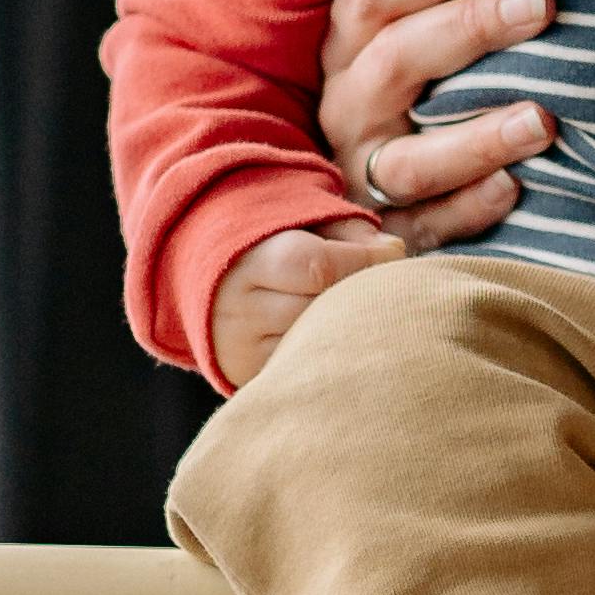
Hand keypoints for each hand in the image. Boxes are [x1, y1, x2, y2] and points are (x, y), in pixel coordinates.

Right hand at [212, 218, 396, 383]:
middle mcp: (238, 308)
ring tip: (365, 309)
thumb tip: (392, 252)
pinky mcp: (250, 375)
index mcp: (247, 258)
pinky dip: (329, 351)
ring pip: (318, 344)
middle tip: (387, 285)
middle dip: (362, 295)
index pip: (318, 265)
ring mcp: (241, 348)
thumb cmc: (261, 243)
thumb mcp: (294, 220)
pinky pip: (304, 366)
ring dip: (349, 327)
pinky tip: (340, 335)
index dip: (366, 261)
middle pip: (322, 308)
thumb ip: (344, 230)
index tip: (394, 255)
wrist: (200, 282)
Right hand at [316, 0, 556, 243]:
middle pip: (395, 61)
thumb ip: (444, 5)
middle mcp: (347, 110)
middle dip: (468, 27)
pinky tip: (514, 189)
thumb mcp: (413, 46)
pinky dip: (469, 209)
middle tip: (542, 3)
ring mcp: (363, 176)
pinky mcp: (391, 236)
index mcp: (346, 51)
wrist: (348, 225)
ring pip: (410, 160)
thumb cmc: (421, 99)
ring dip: (478, 137)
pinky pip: (427, 227)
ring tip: (542, 119)